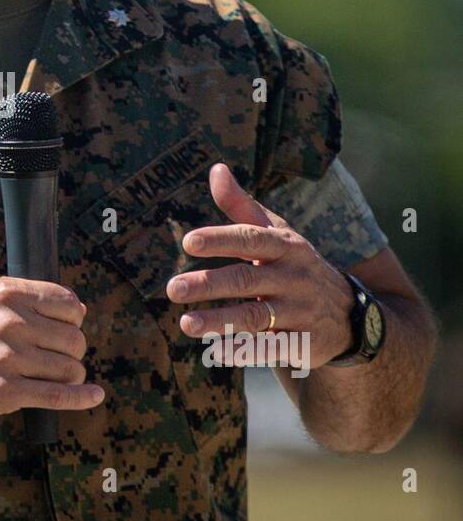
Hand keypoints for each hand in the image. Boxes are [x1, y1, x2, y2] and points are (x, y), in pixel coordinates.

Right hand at [0, 276, 102, 419]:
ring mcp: (8, 358)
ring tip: (55, 377)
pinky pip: (57, 395)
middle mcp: (10, 323)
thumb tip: (80, 309)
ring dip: (71, 376)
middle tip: (56, 358)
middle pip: (74, 339)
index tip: (63, 331)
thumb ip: (31, 297)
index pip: (69, 304)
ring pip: (70, 368)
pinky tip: (94, 396)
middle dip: (73, 351)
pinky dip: (82, 397)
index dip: (73, 320)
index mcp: (9, 295)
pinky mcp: (6, 390)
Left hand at [165, 163, 356, 368]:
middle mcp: (294, 277)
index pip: (251, 239)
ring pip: (255, 316)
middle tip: (173, 289)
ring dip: (219, 321)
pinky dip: (244, 351)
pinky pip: (270, 348)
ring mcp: (300, 312)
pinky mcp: (302, 343)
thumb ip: (242, 206)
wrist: (348, 313)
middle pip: (247, 279)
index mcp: (287, 246)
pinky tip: (216, 352)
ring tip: (186, 323)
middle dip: (209, 284)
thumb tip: (215, 169)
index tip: (188, 242)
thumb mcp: (277, 232)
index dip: (221, 240)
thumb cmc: (295, 265)